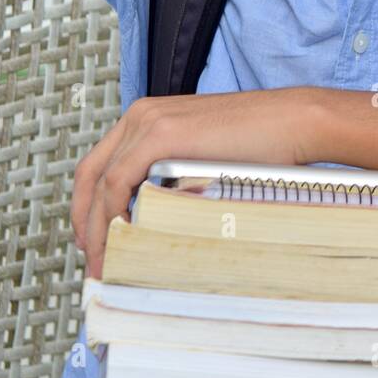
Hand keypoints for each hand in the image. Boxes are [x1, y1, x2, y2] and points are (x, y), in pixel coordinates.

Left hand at [71, 88, 324, 278]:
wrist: (293, 122)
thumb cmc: (263, 144)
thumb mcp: (204, 161)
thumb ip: (176, 179)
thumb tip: (159, 220)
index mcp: (150, 119)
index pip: (102, 166)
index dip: (90, 207)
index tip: (96, 241)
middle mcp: (141, 115)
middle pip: (89, 174)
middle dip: (84, 222)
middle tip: (92, 259)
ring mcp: (148, 122)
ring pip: (100, 182)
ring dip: (96, 226)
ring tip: (104, 262)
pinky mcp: (160, 134)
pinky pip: (118, 182)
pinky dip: (110, 215)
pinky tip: (118, 240)